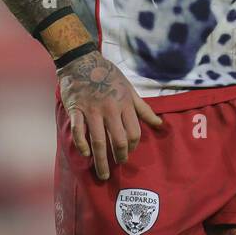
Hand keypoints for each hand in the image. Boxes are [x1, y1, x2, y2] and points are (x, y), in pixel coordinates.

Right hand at [59, 49, 163, 179]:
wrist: (81, 60)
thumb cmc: (108, 74)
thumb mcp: (129, 88)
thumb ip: (143, 109)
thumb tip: (160, 124)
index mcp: (124, 103)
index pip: (134, 133)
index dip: (133, 146)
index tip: (129, 151)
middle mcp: (110, 109)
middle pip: (118, 140)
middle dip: (120, 157)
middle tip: (118, 165)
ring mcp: (92, 110)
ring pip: (99, 141)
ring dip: (101, 161)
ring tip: (103, 174)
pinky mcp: (76, 110)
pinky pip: (79, 132)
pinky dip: (82, 145)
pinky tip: (86, 154)